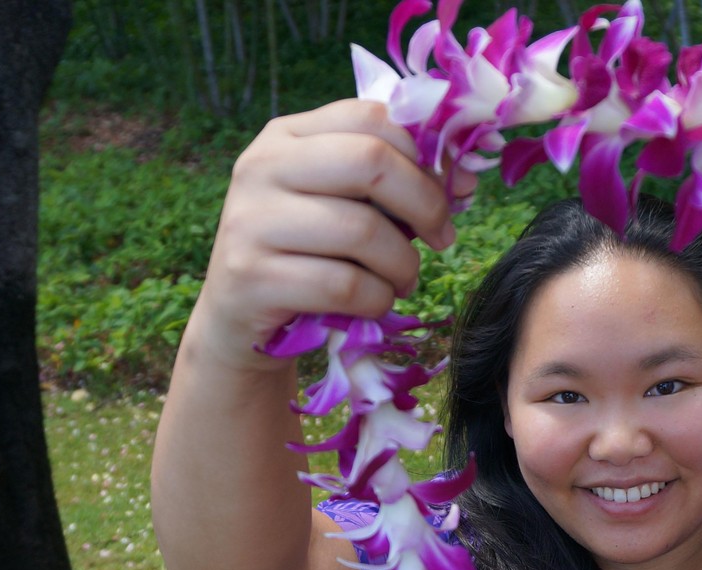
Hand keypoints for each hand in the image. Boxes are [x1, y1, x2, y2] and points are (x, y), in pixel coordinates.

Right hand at [189, 99, 469, 367]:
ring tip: (403, 280)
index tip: (453, 194)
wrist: (238, 320)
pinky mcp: (253, 276)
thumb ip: (388, 184)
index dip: (425, 156)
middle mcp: (262, 167)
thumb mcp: (338, 207)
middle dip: (425, 204)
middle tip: (441, 238)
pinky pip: (344, 285)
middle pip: (371, 162)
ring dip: (403, 265)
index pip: (370, 117)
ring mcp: (252, 221)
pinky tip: (375, 303)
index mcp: (286, 136)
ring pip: (362, 231)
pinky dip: (377, 300)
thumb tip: (463, 180)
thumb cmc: (305, 258)